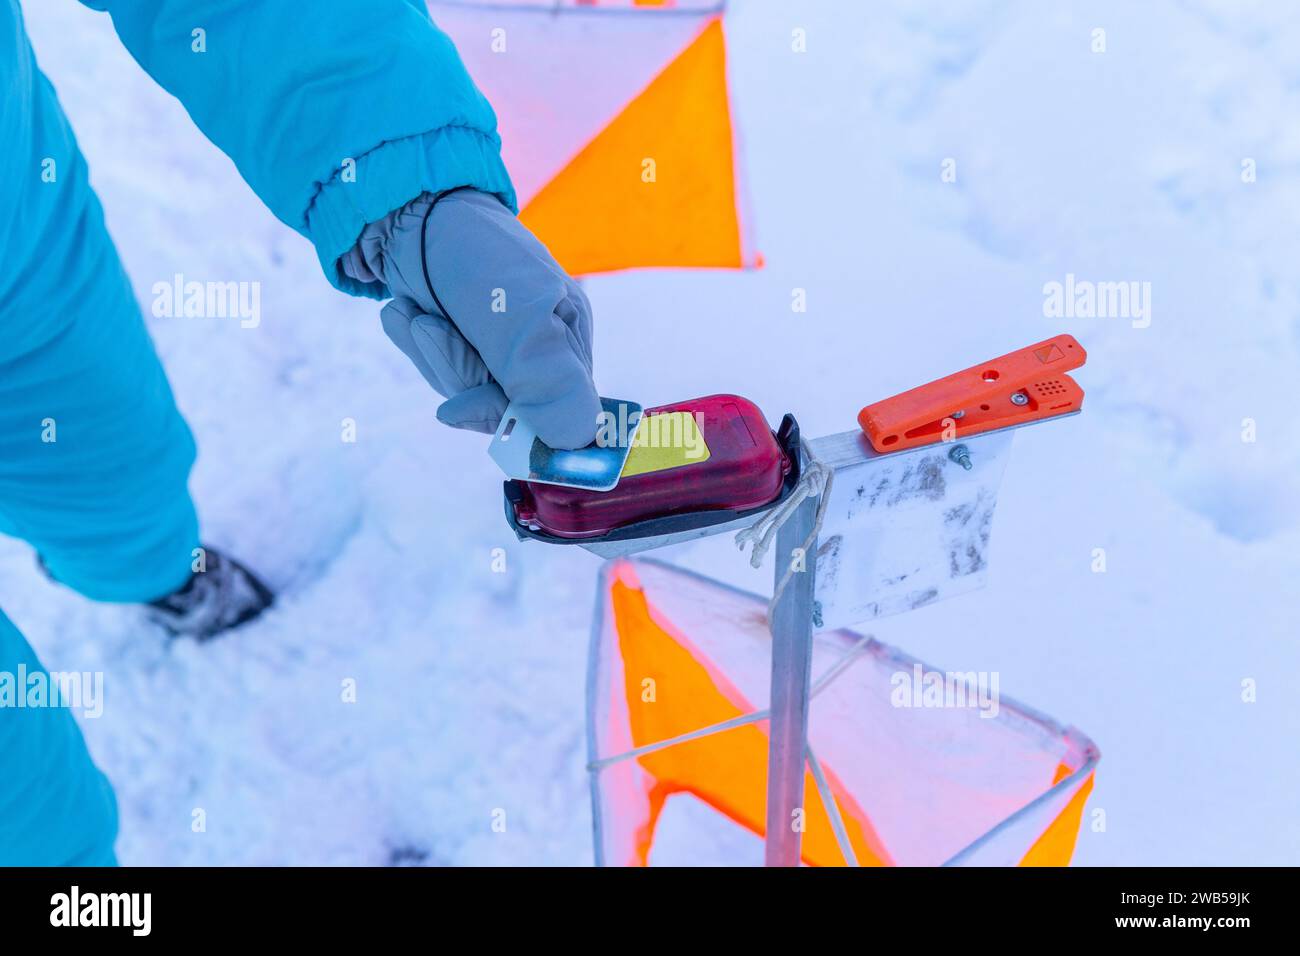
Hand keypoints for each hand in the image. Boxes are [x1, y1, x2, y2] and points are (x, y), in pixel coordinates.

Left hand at [351, 190, 600, 449]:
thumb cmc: (474, 251)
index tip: (464, 404)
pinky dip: (418, 345)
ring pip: (465, 394)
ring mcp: (499, 347)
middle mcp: (541, 348)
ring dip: (431, 354)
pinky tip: (410, 311)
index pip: (556, 418)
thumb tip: (576, 441)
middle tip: (431, 324)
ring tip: (418, 312)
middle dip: (457, 373)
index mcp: (570, 340)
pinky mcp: (462, 340)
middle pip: (503, 411)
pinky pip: (442, 372)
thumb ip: (546, 378)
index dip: (509, 421)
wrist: (407, 204)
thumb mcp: (518, 313)